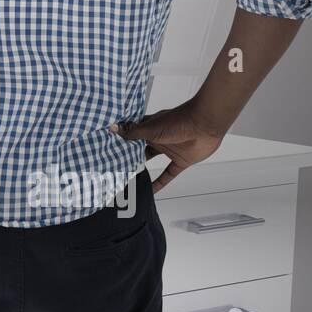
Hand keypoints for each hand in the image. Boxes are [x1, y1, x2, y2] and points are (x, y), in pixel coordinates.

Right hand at [111, 99, 227, 192]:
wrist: (205, 125)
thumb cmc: (178, 121)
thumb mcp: (151, 128)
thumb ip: (132, 132)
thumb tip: (111, 128)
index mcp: (149, 127)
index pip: (131, 135)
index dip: (121, 142)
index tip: (107, 150)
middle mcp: (157, 138)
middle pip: (140, 149)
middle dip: (129, 156)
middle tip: (114, 167)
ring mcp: (169, 149)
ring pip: (152, 160)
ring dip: (142, 168)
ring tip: (128, 178)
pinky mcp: (181, 160)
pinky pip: (168, 174)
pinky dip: (160, 182)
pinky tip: (151, 190)